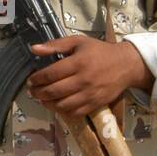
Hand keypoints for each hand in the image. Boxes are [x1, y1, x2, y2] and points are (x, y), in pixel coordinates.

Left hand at [26, 37, 152, 116]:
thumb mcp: (78, 42)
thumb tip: (33, 49)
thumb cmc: (100, 51)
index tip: (30, 80)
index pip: (51, 74)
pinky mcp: (95, 104)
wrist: (126, 65)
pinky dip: (62, 111)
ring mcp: (89, 94)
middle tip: (31, 91)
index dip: (37, 79)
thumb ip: (55, 45)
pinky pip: (75, 113)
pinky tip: (56, 106)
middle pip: (54, 91)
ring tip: (41, 99)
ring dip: (48, 103)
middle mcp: (83, 80)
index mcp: (78, 62)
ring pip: (62, 105)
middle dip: (38, 92)